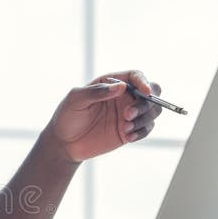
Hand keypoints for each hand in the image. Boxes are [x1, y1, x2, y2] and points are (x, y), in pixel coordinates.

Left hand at [47, 70, 162, 162]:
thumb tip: (121, 87)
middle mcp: (124, 96)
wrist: (64, 142)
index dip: (144, 82)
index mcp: (112, 83)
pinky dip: (141, 132)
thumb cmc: (67, 115)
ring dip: (144, 119)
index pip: (136, 76)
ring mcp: (128, 114)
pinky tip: (128, 137)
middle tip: (128, 115)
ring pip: (153, 111)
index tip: (145, 92)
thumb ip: (97, 91)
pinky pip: (146, 129)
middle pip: (152, 93)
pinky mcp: (129, 130)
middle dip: (146, 103)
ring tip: (125, 128)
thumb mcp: (76, 99)